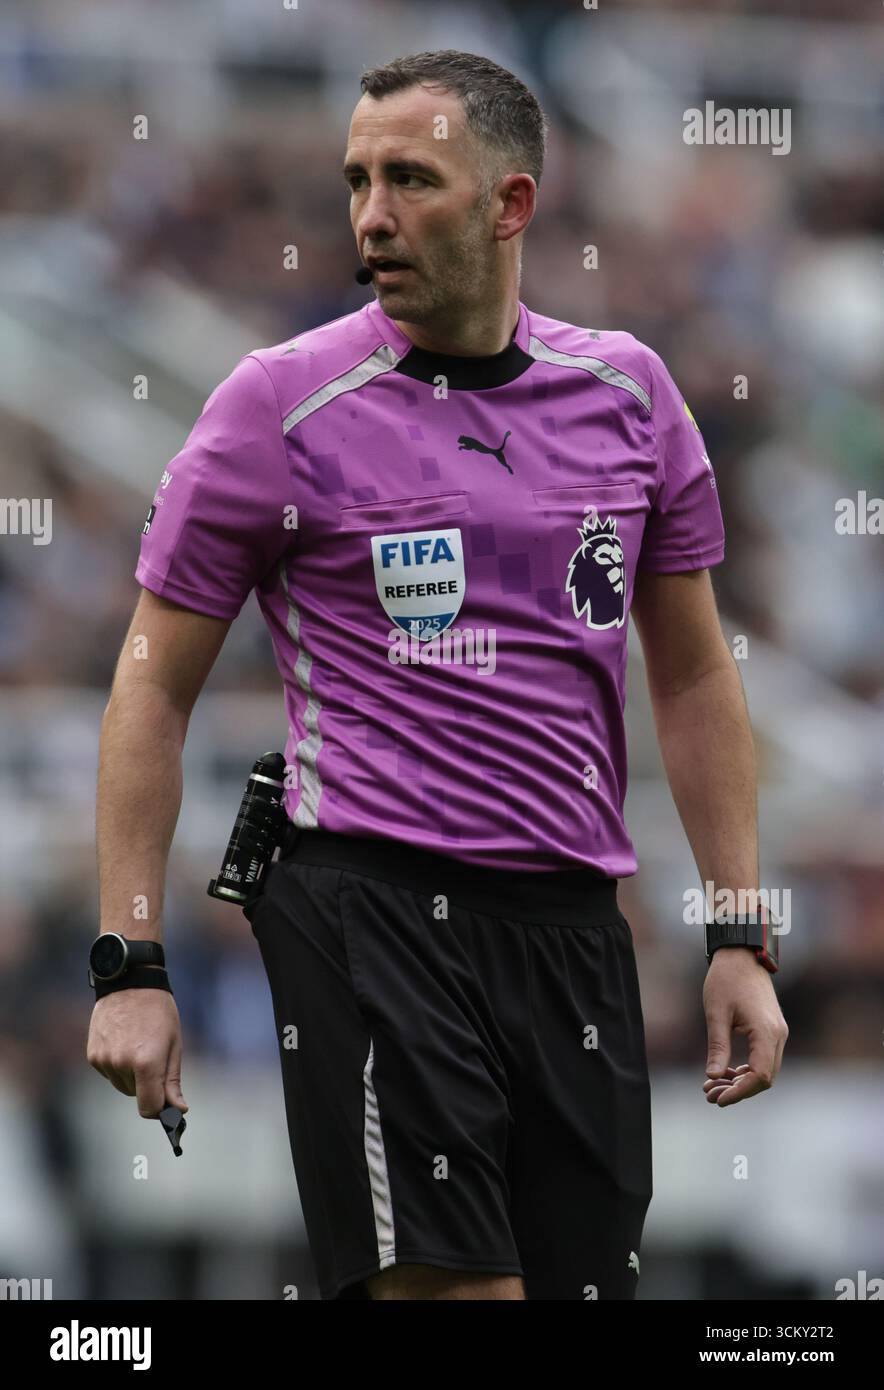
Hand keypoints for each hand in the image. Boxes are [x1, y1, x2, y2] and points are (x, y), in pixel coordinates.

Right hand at [86, 987, 188, 1117]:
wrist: (129, 982)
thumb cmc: (158, 1012)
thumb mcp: (173, 1044)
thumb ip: (172, 1081)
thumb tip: (178, 1110)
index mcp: (146, 1063)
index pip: (149, 1108)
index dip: (160, 1109)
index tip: (168, 1103)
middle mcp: (121, 1064)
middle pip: (136, 1096)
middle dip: (148, 1086)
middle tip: (155, 1057)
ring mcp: (104, 1060)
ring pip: (122, 1085)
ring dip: (132, 1076)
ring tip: (139, 1045)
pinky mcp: (93, 1055)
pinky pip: (109, 1073)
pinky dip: (118, 1066)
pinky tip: (124, 1042)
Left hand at [702, 946, 787, 1105]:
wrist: (742, 954)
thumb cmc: (727, 980)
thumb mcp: (716, 1013)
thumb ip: (717, 1047)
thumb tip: (713, 1076)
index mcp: (766, 1032)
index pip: (760, 1076)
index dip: (740, 1092)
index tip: (717, 1099)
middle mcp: (778, 1035)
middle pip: (765, 1078)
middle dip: (738, 1090)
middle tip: (709, 1094)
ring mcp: (777, 1032)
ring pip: (765, 1070)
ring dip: (741, 1081)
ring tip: (712, 1085)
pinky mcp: (772, 1029)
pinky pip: (764, 1058)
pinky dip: (747, 1069)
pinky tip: (726, 1072)